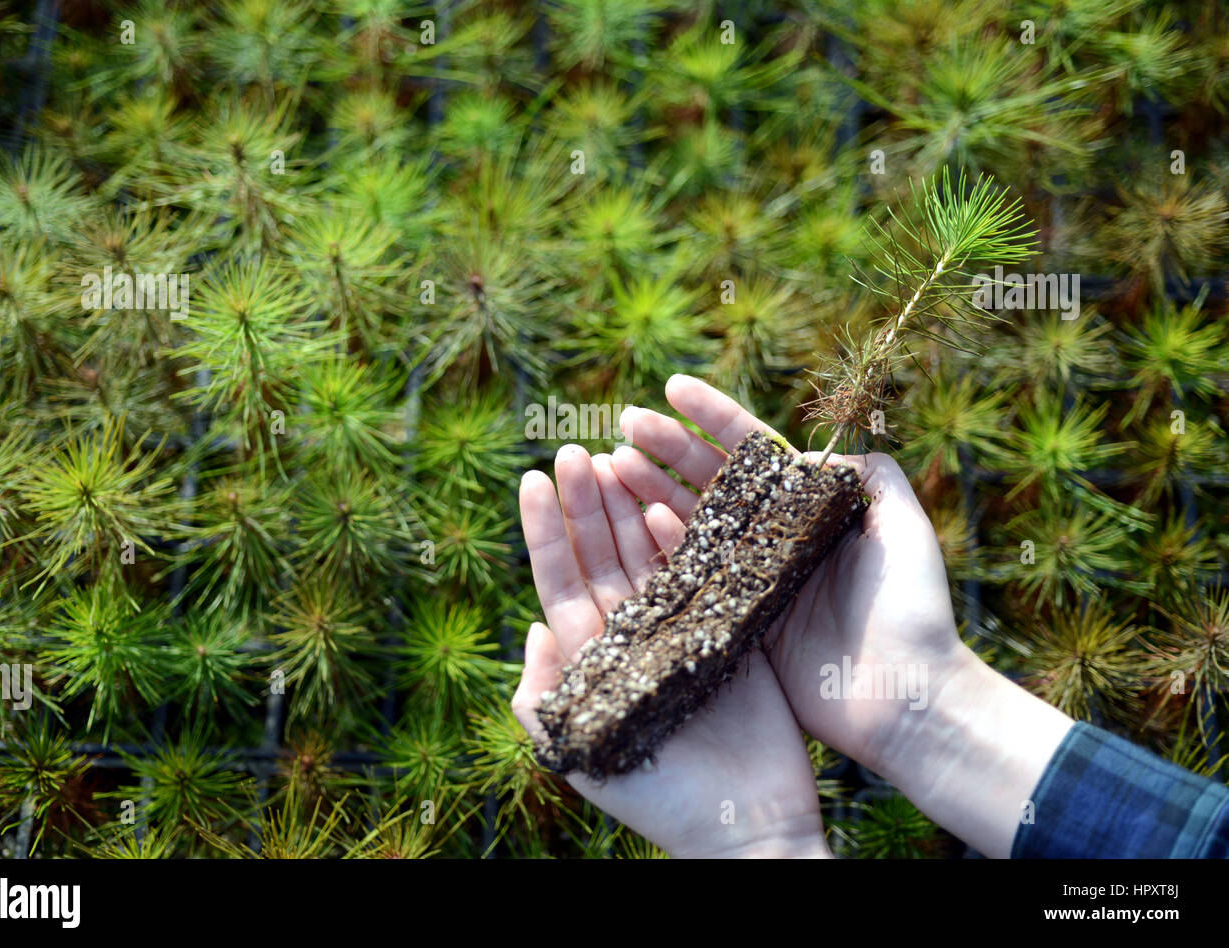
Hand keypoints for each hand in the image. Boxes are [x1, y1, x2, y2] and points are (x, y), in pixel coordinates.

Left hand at [513, 444, 830, 857]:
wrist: (742, 823)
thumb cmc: (657, 799)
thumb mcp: (581, 753)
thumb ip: (545, 697)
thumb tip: (531, 628)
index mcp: (592, 656)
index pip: (561, 580)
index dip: (545, 531)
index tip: (532, 480)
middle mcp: (632, 632)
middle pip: (601, 554)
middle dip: (585, 502)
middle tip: (572, 450)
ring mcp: (678, 625)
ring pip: (646, 552)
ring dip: (628, 505)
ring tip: (613, 454)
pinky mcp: (724, 626)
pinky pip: (699, 571)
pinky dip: (681, 537)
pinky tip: (665, 500)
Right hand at [614, 375, 1072, 855]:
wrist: (908, 699)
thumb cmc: (914, 611)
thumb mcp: (905, 529)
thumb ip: (873, 479)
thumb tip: (812, 451)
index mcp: (807, 512)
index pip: (753, 452)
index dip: (712, 417)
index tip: (672, 386)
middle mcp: (771, 541)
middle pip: (709, 481)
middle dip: (667, 448)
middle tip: (626, 422)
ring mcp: (748, 581)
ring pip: (689, 522)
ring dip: (650, 490)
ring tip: (612, 463)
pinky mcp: (733, 623)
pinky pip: (690, 576)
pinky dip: (664, 546)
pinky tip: (640, 520)